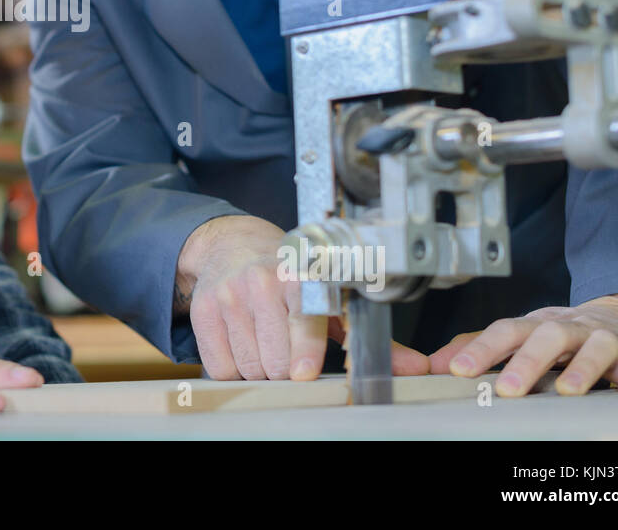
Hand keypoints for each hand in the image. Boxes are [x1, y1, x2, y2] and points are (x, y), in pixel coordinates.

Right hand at [175, 214, 429, 380]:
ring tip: (264, 344)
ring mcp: (227, 298)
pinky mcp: (202, 312)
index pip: (301, 320)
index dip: (303, 351)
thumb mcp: (328, 297)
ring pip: (249, 367)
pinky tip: (241, 344)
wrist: (229, 245)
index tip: (304, 372)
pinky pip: (221, 367)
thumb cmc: (287, 275)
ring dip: (260, 369)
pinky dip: (233, 369)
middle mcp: (260, 283)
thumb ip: (367, 336)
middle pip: (275, 359)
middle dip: (285, 369)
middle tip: (287, 352)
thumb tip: (415, 368)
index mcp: (298, 276)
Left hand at [429, 289, 617, 396]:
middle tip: (507, 389)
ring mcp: (610, 340)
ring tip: (568, 391)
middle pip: (548, 337)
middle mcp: (572, 328)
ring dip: (583, 368)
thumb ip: (482, 349)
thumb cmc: (566, 333)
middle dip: (526, 362)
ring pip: (596, 347)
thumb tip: (434, 364)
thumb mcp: (524, 336)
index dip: (482, 349)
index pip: (506, 330)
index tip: (459, 371)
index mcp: (538, 325)